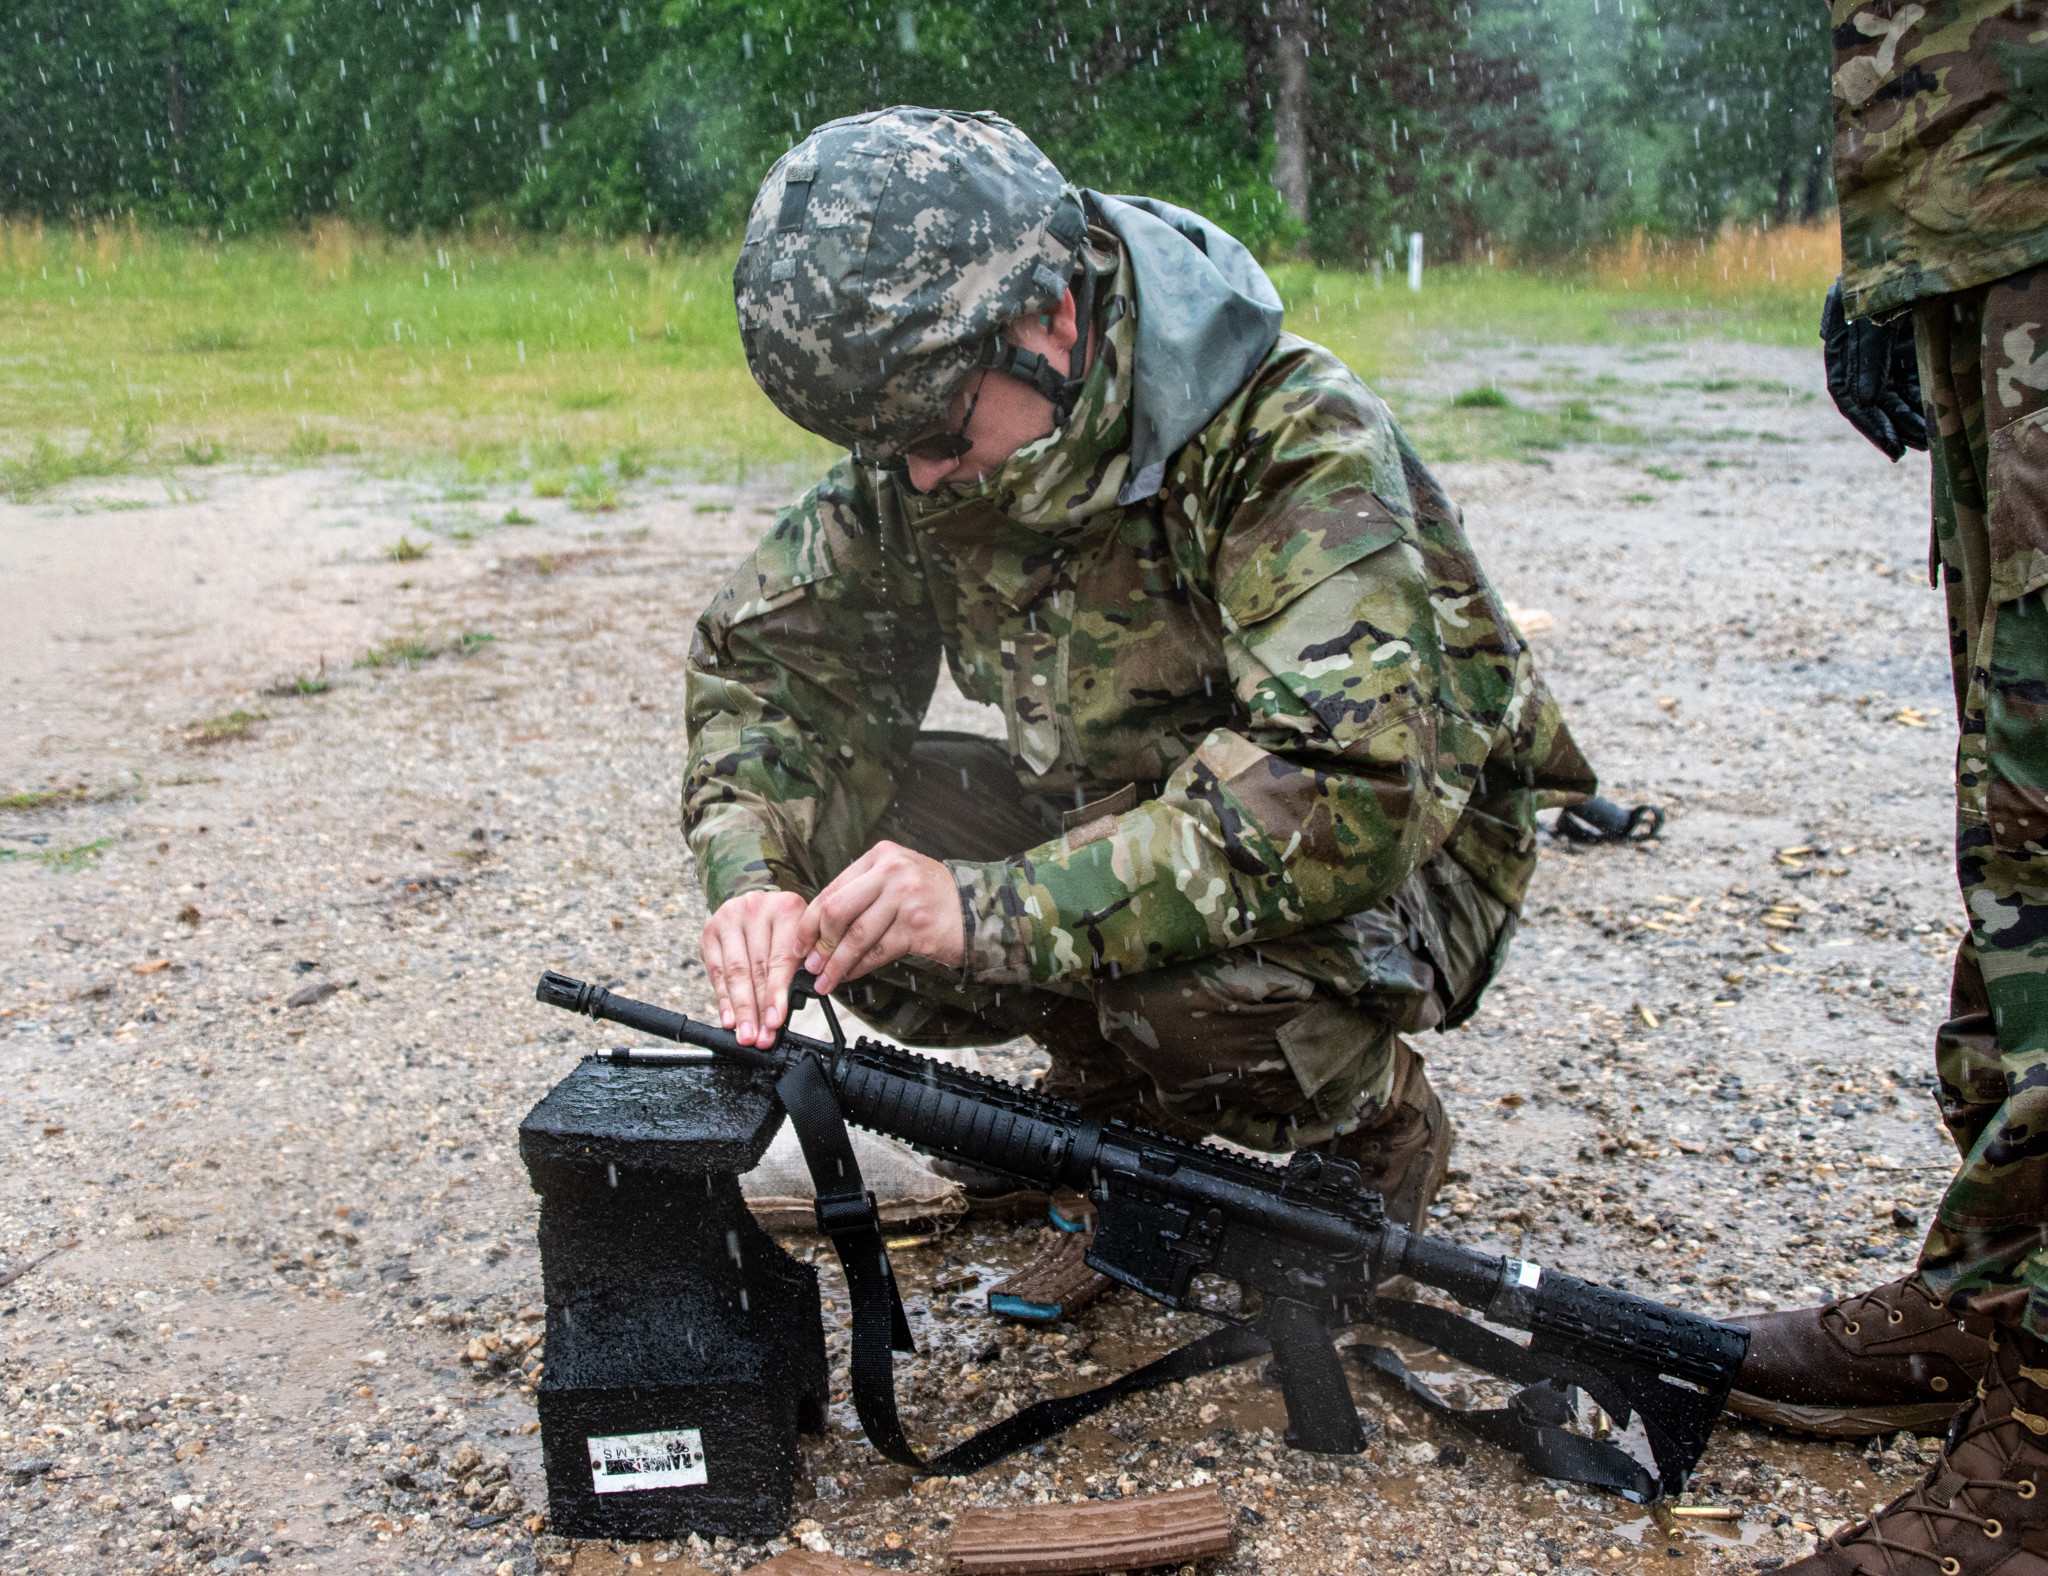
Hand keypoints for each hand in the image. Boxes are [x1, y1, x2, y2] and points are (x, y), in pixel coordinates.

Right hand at [699, 889, 808, 1047]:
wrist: (760, 905)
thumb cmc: (785, 929)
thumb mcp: (801, 940)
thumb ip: (799, 969)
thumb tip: (786, 1011)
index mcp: (787, 908)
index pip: (780, 959)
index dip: (776, 994)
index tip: (775, 1022)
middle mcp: (756, 908)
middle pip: (756, 968)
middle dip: (758, 1008)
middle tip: (759, 1036)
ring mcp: (730, 916)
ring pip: (734, 972)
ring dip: (740, 1009)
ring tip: (746, 1034)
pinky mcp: (710, 929)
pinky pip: (716, 971)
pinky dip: (723, 999)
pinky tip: (729, 1019)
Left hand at [801, 841, 963, 994]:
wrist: (981, 909)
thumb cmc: (935, 898)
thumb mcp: (899, 879)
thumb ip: (864, 893)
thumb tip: (821, 928)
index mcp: (882, 856)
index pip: (833, 889)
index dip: (810, 920)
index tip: (800, 941)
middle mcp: (892, 871)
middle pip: (838, 910)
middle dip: (818, 942)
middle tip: (809, 963)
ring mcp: (906, 897)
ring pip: (856, 935)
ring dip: (836, 962)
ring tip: (825, 979)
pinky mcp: (917, 925)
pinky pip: (878, 951)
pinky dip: (859, 967)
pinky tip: (850, 976)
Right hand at [1821, 277, 1927, 460]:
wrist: (1921, 235)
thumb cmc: (1895, 266)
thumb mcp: (1879, 309)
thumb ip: (1867, 353)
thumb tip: (1859, 401)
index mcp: (1842, 336)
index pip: (1846, 391)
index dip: (1868, 422)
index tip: (1892, 447)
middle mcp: (1859, 344)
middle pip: (1868, 396)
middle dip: (1891, 424)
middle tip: (1913, 450)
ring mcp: (1882, 342)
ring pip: (1890, 390)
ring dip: (1907, 415)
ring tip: (1929, 440)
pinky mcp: (1903, 339)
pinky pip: (1907, 376)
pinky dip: (1919, 396)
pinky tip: (1933, 415)